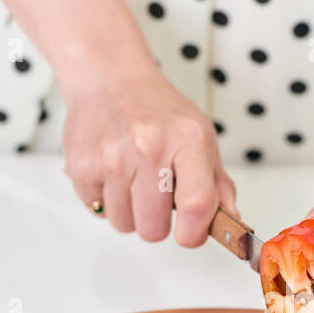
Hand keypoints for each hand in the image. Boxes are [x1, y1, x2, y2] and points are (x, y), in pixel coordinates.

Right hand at [61, 65, 236, 246]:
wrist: (110, 79)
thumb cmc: (158, 111)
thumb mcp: (200, 137)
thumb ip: (218, 185)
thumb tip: (231, 224)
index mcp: (188, 141)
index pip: (196, 206)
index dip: (193, 233)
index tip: (189, 233)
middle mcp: (149, 148)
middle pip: (154, 228)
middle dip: (157, 223)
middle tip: (156, 196)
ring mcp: (112, 158)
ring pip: (124, 225)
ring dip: (130, 213)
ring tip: (132, 181)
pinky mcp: (82, 166)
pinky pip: (97, 211)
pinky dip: (105, 201)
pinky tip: (112, 174)